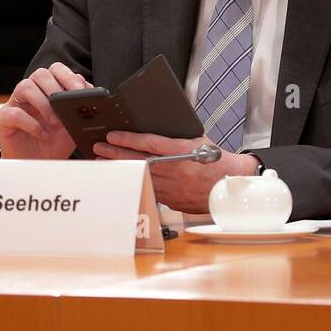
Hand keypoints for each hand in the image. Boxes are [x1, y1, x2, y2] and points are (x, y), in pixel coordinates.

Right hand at [0, 62, 91, 158]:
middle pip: (40, 74)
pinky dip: (32, 124)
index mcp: (48, 90)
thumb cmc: (55, 142)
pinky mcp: (4, 119)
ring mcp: (16, 104)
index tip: (79, 89)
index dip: (67, 75)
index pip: (56, 70)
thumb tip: (87, 86)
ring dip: (43, 103)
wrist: (40, 164)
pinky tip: (43, 134)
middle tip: (64, 106)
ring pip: (25, 86)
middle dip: (55, 87)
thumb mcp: (73, 125)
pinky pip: (15, 113)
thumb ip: (80, 106)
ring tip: (55, 122)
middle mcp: (32, 93)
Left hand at [93, 131, 260, 212]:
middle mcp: (175, 170)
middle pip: (138, 161)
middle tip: (99, 148)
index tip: (112, 135)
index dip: (128, 139)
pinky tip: (124, 178)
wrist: (231, 184)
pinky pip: (148, 189)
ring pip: (139, 176)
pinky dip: (134, 182)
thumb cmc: (217, 160)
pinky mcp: (171, 200)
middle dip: (115, 154)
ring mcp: (172, 188)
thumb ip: (177, 138)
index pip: (149, 144)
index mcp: (183, 152)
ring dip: (120, 169)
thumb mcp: (198, 141)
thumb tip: (157, 131)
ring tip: (104, 163)